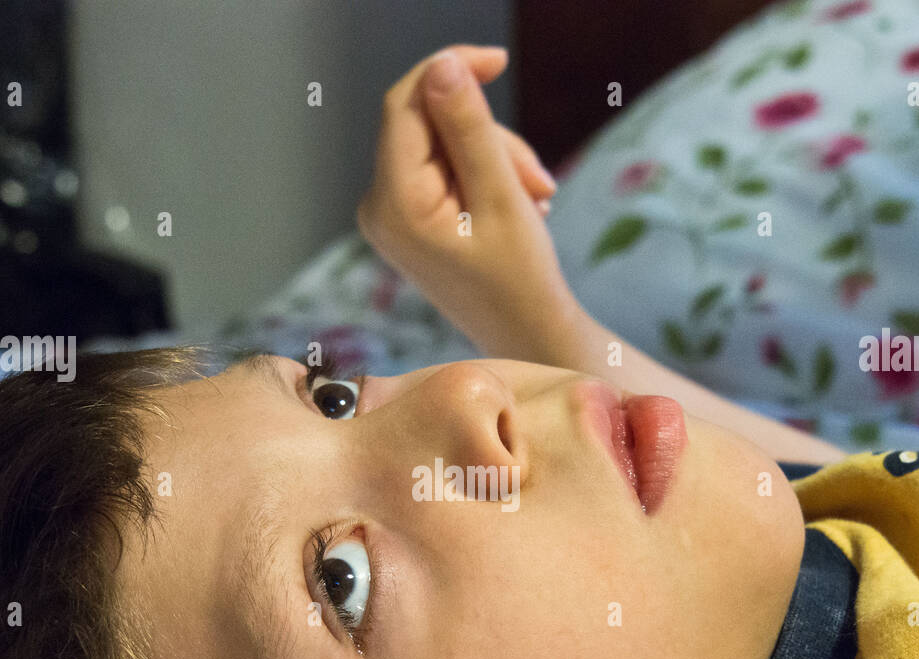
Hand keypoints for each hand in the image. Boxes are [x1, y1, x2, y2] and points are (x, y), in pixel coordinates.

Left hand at [357, 45, 578, 361]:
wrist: (526, 337)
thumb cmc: (520, 279)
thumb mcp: (502, 195)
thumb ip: (470, 129)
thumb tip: (443, 66)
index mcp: (393, 203)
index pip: (407, 105)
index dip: (449, 71)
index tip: (499, 61)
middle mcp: (380, 206)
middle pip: (432, 125)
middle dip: (491, 139)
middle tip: (539, 182)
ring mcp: (393, 214)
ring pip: (448, 145)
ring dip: (499, 160)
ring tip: (535, 202)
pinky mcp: (412, 217)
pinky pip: (448, 170)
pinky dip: (489, 177)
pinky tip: (519, 208)